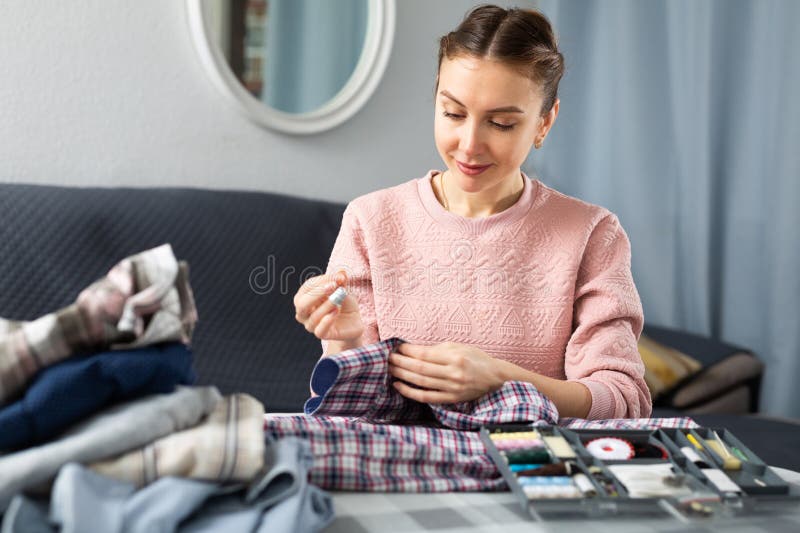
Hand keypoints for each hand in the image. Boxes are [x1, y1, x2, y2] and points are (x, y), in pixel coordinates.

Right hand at [293, 273, 363, 341]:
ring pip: (314, 317)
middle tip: (333, 286)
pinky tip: (336, 311)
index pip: (308, 287)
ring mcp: (310, 325)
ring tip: (339, 299)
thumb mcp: (343, 289)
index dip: (322, 280)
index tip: (338, 277)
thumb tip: (342, 272)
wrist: (353, 321)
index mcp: (304, 297)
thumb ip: (341, 282)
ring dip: (327, 305)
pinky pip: (319, 330)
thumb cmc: (343, 302)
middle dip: (317, 293)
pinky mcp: (322, 334)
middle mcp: (303, 312)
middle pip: (302, 303)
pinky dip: (327, 321)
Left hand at [388, 342, 505, 402]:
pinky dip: (411, 392)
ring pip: (421, 382)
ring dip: (402, 376)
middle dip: (401, 363)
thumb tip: (413, 350)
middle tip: (388, 358)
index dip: (408, 352)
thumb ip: (437, 350)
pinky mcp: (452, 399)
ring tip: (391, 370)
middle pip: (420, 369)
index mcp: (455, 357)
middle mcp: (454, 373)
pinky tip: (399, 386)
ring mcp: (452, 388)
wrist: (495, 377)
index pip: (425, 355)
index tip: (397, 348)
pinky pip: (426, 397)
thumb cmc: (476, 358)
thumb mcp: (459, 347)